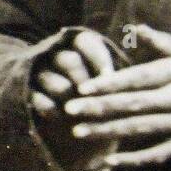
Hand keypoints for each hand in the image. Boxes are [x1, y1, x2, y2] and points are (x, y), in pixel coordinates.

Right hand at [29, 29, 115, 170]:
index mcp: (80, 48)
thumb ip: (124, 70)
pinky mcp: (30, 96)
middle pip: (67, 59)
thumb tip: (139, 47)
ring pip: (49, 78)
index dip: (96, 57)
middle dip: (80, 77)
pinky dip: (50, 107)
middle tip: (90, 93)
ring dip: (65, 93)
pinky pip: (36, 97)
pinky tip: (61, 116)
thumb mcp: (119, 85)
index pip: (85, 42)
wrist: (83, 129)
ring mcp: (41, 76)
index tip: (108, 76)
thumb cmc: (108, 102)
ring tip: (77, 107)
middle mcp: (58, 57)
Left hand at [60, 25, 170, 167]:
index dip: (110, 83)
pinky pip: (157, 155)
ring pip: (140, 130)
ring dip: (108, 132)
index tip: (82, 87)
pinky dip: (134, 160)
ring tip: (79, 131)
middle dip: (100, 108)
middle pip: (134, 105)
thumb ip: (160, 41)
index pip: (139, 78)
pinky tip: (110, 160)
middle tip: (70, 109)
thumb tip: (134, 28)